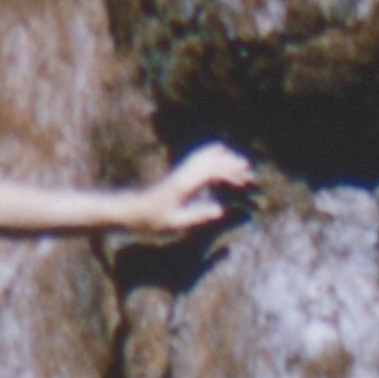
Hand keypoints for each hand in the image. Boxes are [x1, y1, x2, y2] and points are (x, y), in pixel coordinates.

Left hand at [128, 142, 259, 238]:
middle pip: (212, 158)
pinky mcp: (178, 173)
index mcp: (184, 183)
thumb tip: (221, 210)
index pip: (212, 170)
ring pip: (206, 155)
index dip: (230, 173)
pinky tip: (220, 168)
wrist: (129, 209)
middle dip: (232, 162)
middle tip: (249, 171)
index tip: (244, 182)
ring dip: (224, 157)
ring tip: (240, 165)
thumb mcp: (174, 222)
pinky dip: (214, 159)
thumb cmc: (150, 219)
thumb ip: (197, 216)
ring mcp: (180, 170)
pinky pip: (200, 159)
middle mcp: (183, 172)